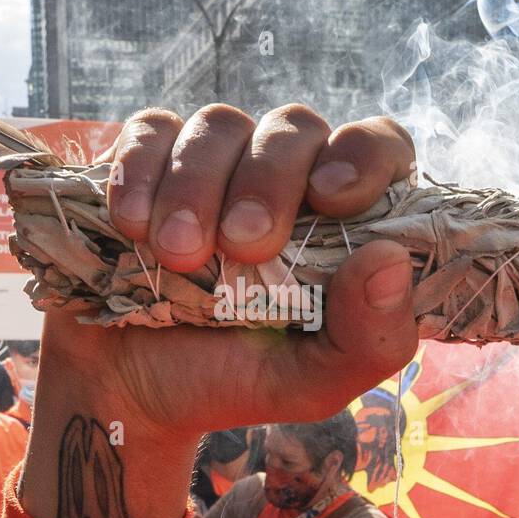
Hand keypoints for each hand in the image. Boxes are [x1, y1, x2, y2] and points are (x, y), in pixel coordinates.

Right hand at [20, 105, 419, 517]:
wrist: (128, 392)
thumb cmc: (231, 379)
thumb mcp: (311, 384)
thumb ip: (368, 337)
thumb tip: (391, 261)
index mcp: (340, 220)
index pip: (378, 146)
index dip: (364, 154)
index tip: (332, 197)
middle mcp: (284, 176)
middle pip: (294, 128)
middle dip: (268, 182)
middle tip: (242, 247)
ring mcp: (214, 162)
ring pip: (220, 125)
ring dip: (198, 185)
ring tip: (177, 255)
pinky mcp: (147, 161)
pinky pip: (150, 131)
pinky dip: (141, 170)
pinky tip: (132, 225)